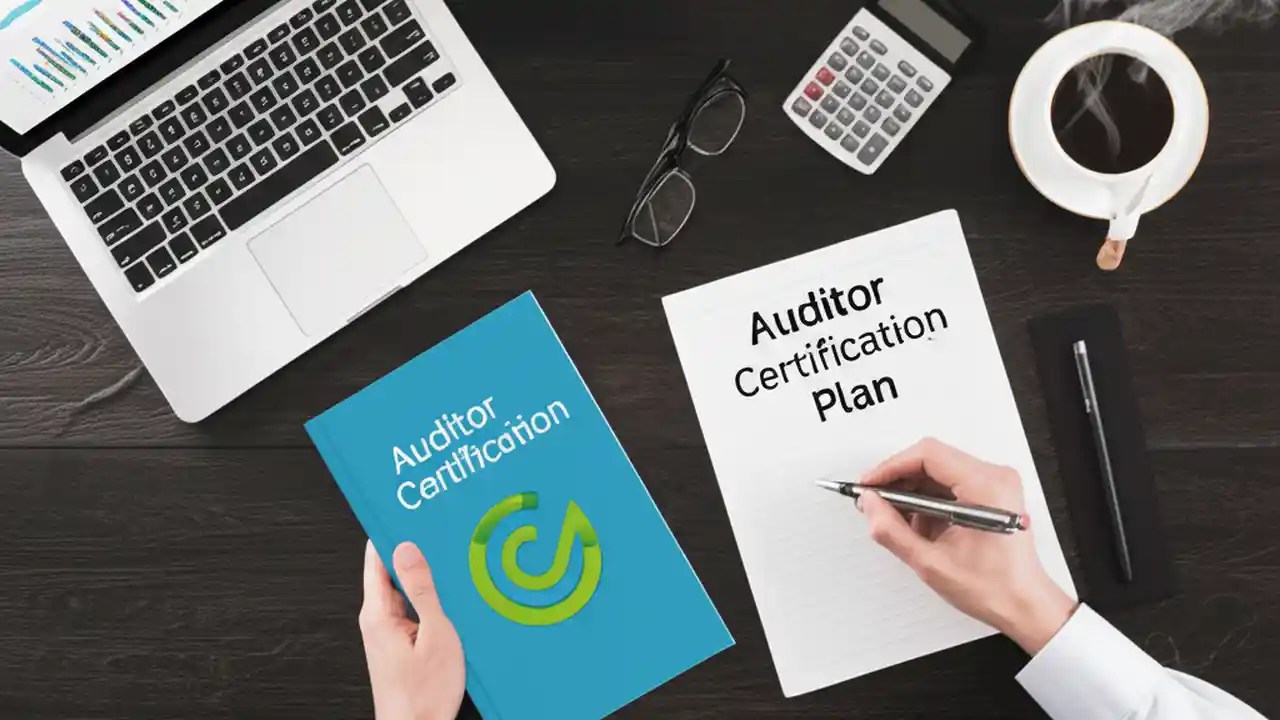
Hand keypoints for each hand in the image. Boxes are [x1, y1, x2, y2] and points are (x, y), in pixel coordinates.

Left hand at [360, 541, 465, 719]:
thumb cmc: (424, 695)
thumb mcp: (435, 634)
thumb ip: (422, 590)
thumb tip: (408, 549)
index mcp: (378, 613)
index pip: (376, 557)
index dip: (391, 531)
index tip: (409, 512)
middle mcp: (377, 620)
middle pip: (392, 571)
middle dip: (415, 552)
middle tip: (440, 535)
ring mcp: (387, 631)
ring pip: (405, 591)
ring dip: (425, 579)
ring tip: (451, 567)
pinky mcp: (400, 642)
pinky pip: (412, 609)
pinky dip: (429, 600)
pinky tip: (450, 599)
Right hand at [857, 438, 1076, 654]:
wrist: (1024, 605)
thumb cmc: (995, 588)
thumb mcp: (931, 563)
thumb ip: (892, 531)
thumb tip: (870, 505)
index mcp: (986, 487)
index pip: (928, 455)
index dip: (891, 467)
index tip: (870, 484)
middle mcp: (994, 478)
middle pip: (931, 459)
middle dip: (898, 480)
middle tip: (875, 502)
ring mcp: (994, 484)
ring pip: (937, 472)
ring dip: (911, 493)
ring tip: (896, 520)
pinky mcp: (989, 494)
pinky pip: (948, 484)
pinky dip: (926, 500)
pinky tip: (917, 525)